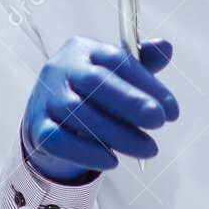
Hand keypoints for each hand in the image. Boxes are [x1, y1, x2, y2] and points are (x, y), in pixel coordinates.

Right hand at [21, 36, 177, 182]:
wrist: (50, 121)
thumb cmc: (91, 95)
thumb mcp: (115, 76)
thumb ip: (140, 63)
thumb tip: (166, 47)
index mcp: (82, 50)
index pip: (114, 59)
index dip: (145, 83)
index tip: (171, 110)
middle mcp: (60, 69)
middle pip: (94, 82)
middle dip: (130, 102)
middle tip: (159, 121)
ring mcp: (45, 98)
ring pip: (78, 113)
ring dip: (117, 133)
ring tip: (148, 148)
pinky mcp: (37, 128)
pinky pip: (59, 140)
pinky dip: (87, 151)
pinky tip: (113, 161)